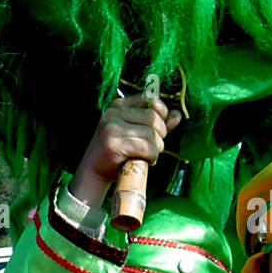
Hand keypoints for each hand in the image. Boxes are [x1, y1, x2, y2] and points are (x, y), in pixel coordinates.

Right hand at [69, 93, 181, 209]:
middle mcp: (113, 113)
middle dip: (160, 135)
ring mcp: (112, 127)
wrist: (93, 173)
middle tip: (153, 148)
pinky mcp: (113, 143)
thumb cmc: (117, 154)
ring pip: (152, 134)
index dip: (161, 114)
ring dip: (156, 149)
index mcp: (118, 105)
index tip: (158, 130)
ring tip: (148, 156)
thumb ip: (156, 124)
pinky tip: (146, 161)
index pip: (150, 99)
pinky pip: (146, 148)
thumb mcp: (136, 134)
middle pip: (154, 118)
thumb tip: (177, 115)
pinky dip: (152, 157)